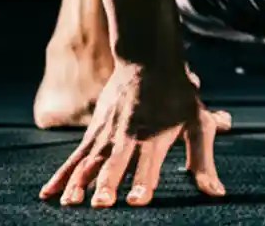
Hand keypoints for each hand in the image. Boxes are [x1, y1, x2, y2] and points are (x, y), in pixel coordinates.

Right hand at [39, 61, 230, 207]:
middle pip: (115, 164)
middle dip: (108, 184)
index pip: (149, 164)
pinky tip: (48, 194)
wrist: (148, 59)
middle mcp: (128, 137)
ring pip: (89, 162)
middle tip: (101, 204)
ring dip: (79, 182)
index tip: (138, 200)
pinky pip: (74, 157)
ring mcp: (107, 135)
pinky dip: (60, 175)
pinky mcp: (93, 133)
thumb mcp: (197, 123)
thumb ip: (202, 160)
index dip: (144, 182)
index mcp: (155, 136)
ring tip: (70, 202)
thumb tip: (217, 193)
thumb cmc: (179, 96)